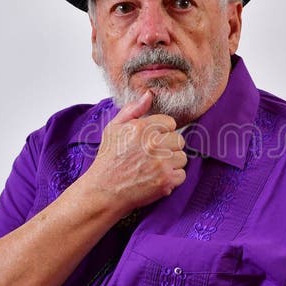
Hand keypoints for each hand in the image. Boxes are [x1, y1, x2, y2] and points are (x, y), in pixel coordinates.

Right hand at [82, 90, 187, 214]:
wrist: (104, 191)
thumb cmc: (108, 159)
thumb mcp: (113, 128)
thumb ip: (133, 109)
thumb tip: (149, 94)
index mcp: (142, 128)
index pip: (170, 123)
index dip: (161, 132)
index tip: (151, 141)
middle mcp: (153, 144)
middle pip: (179, 140)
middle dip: (168, 147)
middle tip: (153, 156)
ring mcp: (161, 163)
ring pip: (182, 157)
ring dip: (171, 163)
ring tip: (154, 167)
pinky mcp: (166, 180)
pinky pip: (182, 175)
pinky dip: (172, 179)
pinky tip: (157, 178)